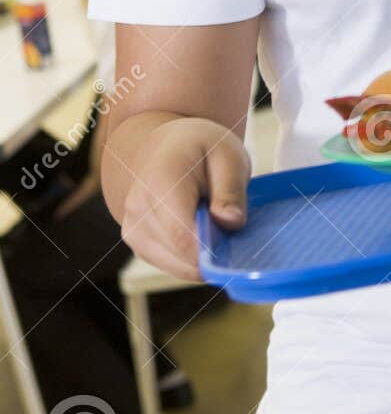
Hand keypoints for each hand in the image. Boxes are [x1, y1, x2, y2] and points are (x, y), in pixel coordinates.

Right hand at [118, 118, 249, 280]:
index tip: (235, 235)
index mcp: (160, 182)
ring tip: (209, 219)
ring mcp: (132, 229)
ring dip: (204, 254)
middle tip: (226, 219)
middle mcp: (138, 209)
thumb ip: (231, 190)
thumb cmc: (203, 149)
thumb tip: (230, 222)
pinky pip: (173, 266)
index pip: (184, 237)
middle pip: (184, 256)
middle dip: (214, 249)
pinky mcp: (136, 243)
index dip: (215, 247)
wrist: (168, 146)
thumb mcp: (229, 156)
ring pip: (180, 266)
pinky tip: (197, 228)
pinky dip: (192, 256)